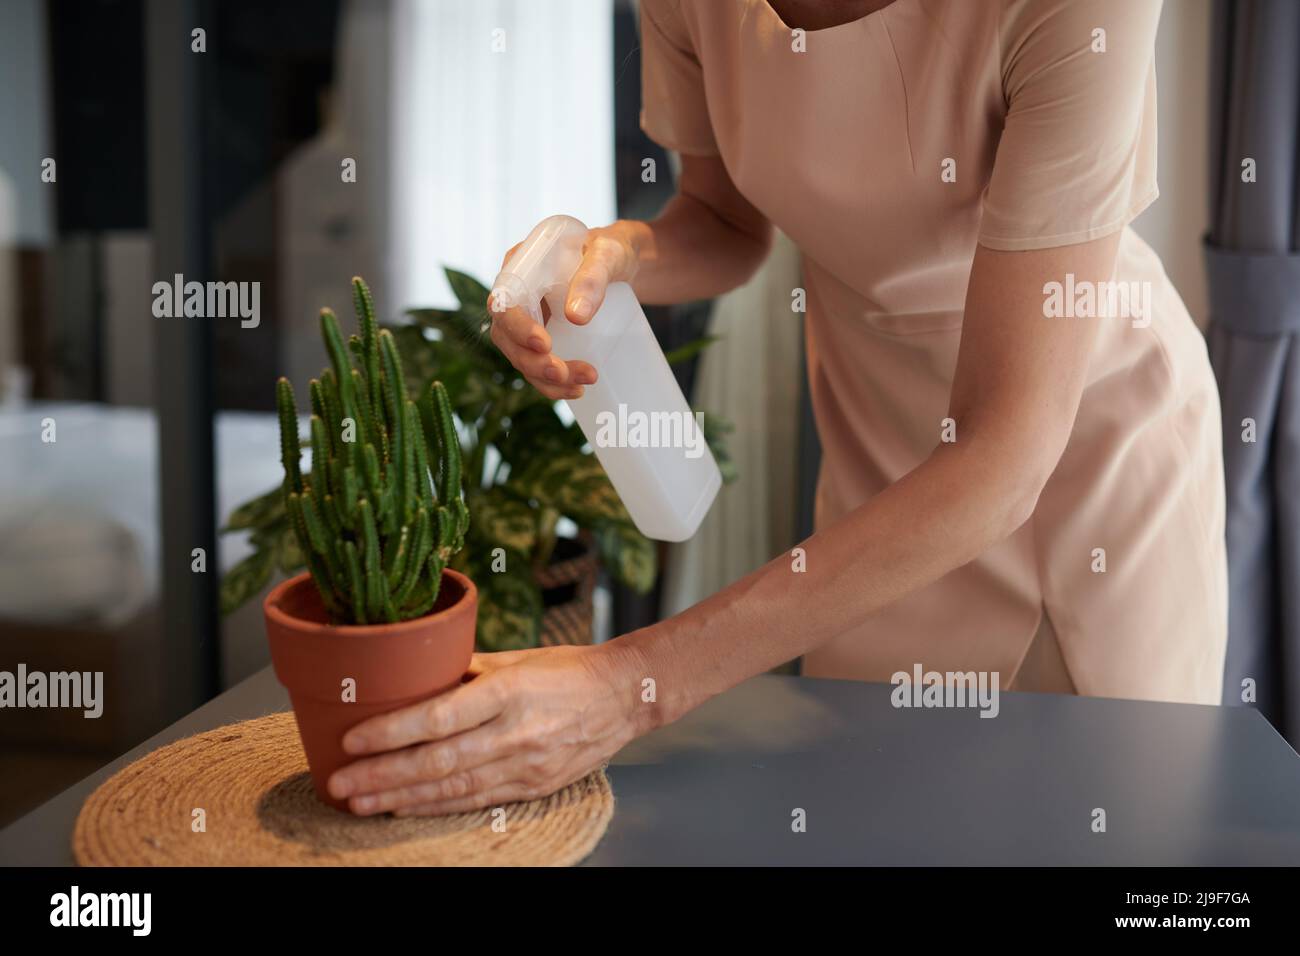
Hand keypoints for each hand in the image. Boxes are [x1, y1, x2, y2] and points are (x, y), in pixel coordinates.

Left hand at [326, 642, 645, 815]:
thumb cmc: (569, 669)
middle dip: (382, 774)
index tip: (353, 739)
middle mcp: (515, 732)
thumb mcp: (518, 657)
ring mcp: (525, 764)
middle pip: (437, 761)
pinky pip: (476, 800)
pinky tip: (404, 806)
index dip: (392, 732)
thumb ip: (467, 669)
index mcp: (509, 691)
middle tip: (339, 781)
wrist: (624, 698)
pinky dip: (436, 806)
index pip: (440, 717)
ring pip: (452, 788)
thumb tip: (418, 675)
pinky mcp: (534, 787)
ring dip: (400, 797)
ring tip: (360, 801)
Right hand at [487, 219, 640, 400]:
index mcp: (521, 265)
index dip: (517, 327)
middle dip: (533, 362)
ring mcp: (528, 317)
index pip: (503, 302)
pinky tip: (577, 390)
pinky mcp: (542, 336)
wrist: (624, 263)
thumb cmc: (613, 250)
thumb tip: (576, 318)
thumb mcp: (607, 255)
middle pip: (507, 337)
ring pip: (521, 357)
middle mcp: (517, 293)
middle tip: (563, 373)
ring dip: (545, 379)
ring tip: (583, 383)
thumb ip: (592, 279)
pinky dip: (553, 384)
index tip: (545, 344)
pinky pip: (537, 365)